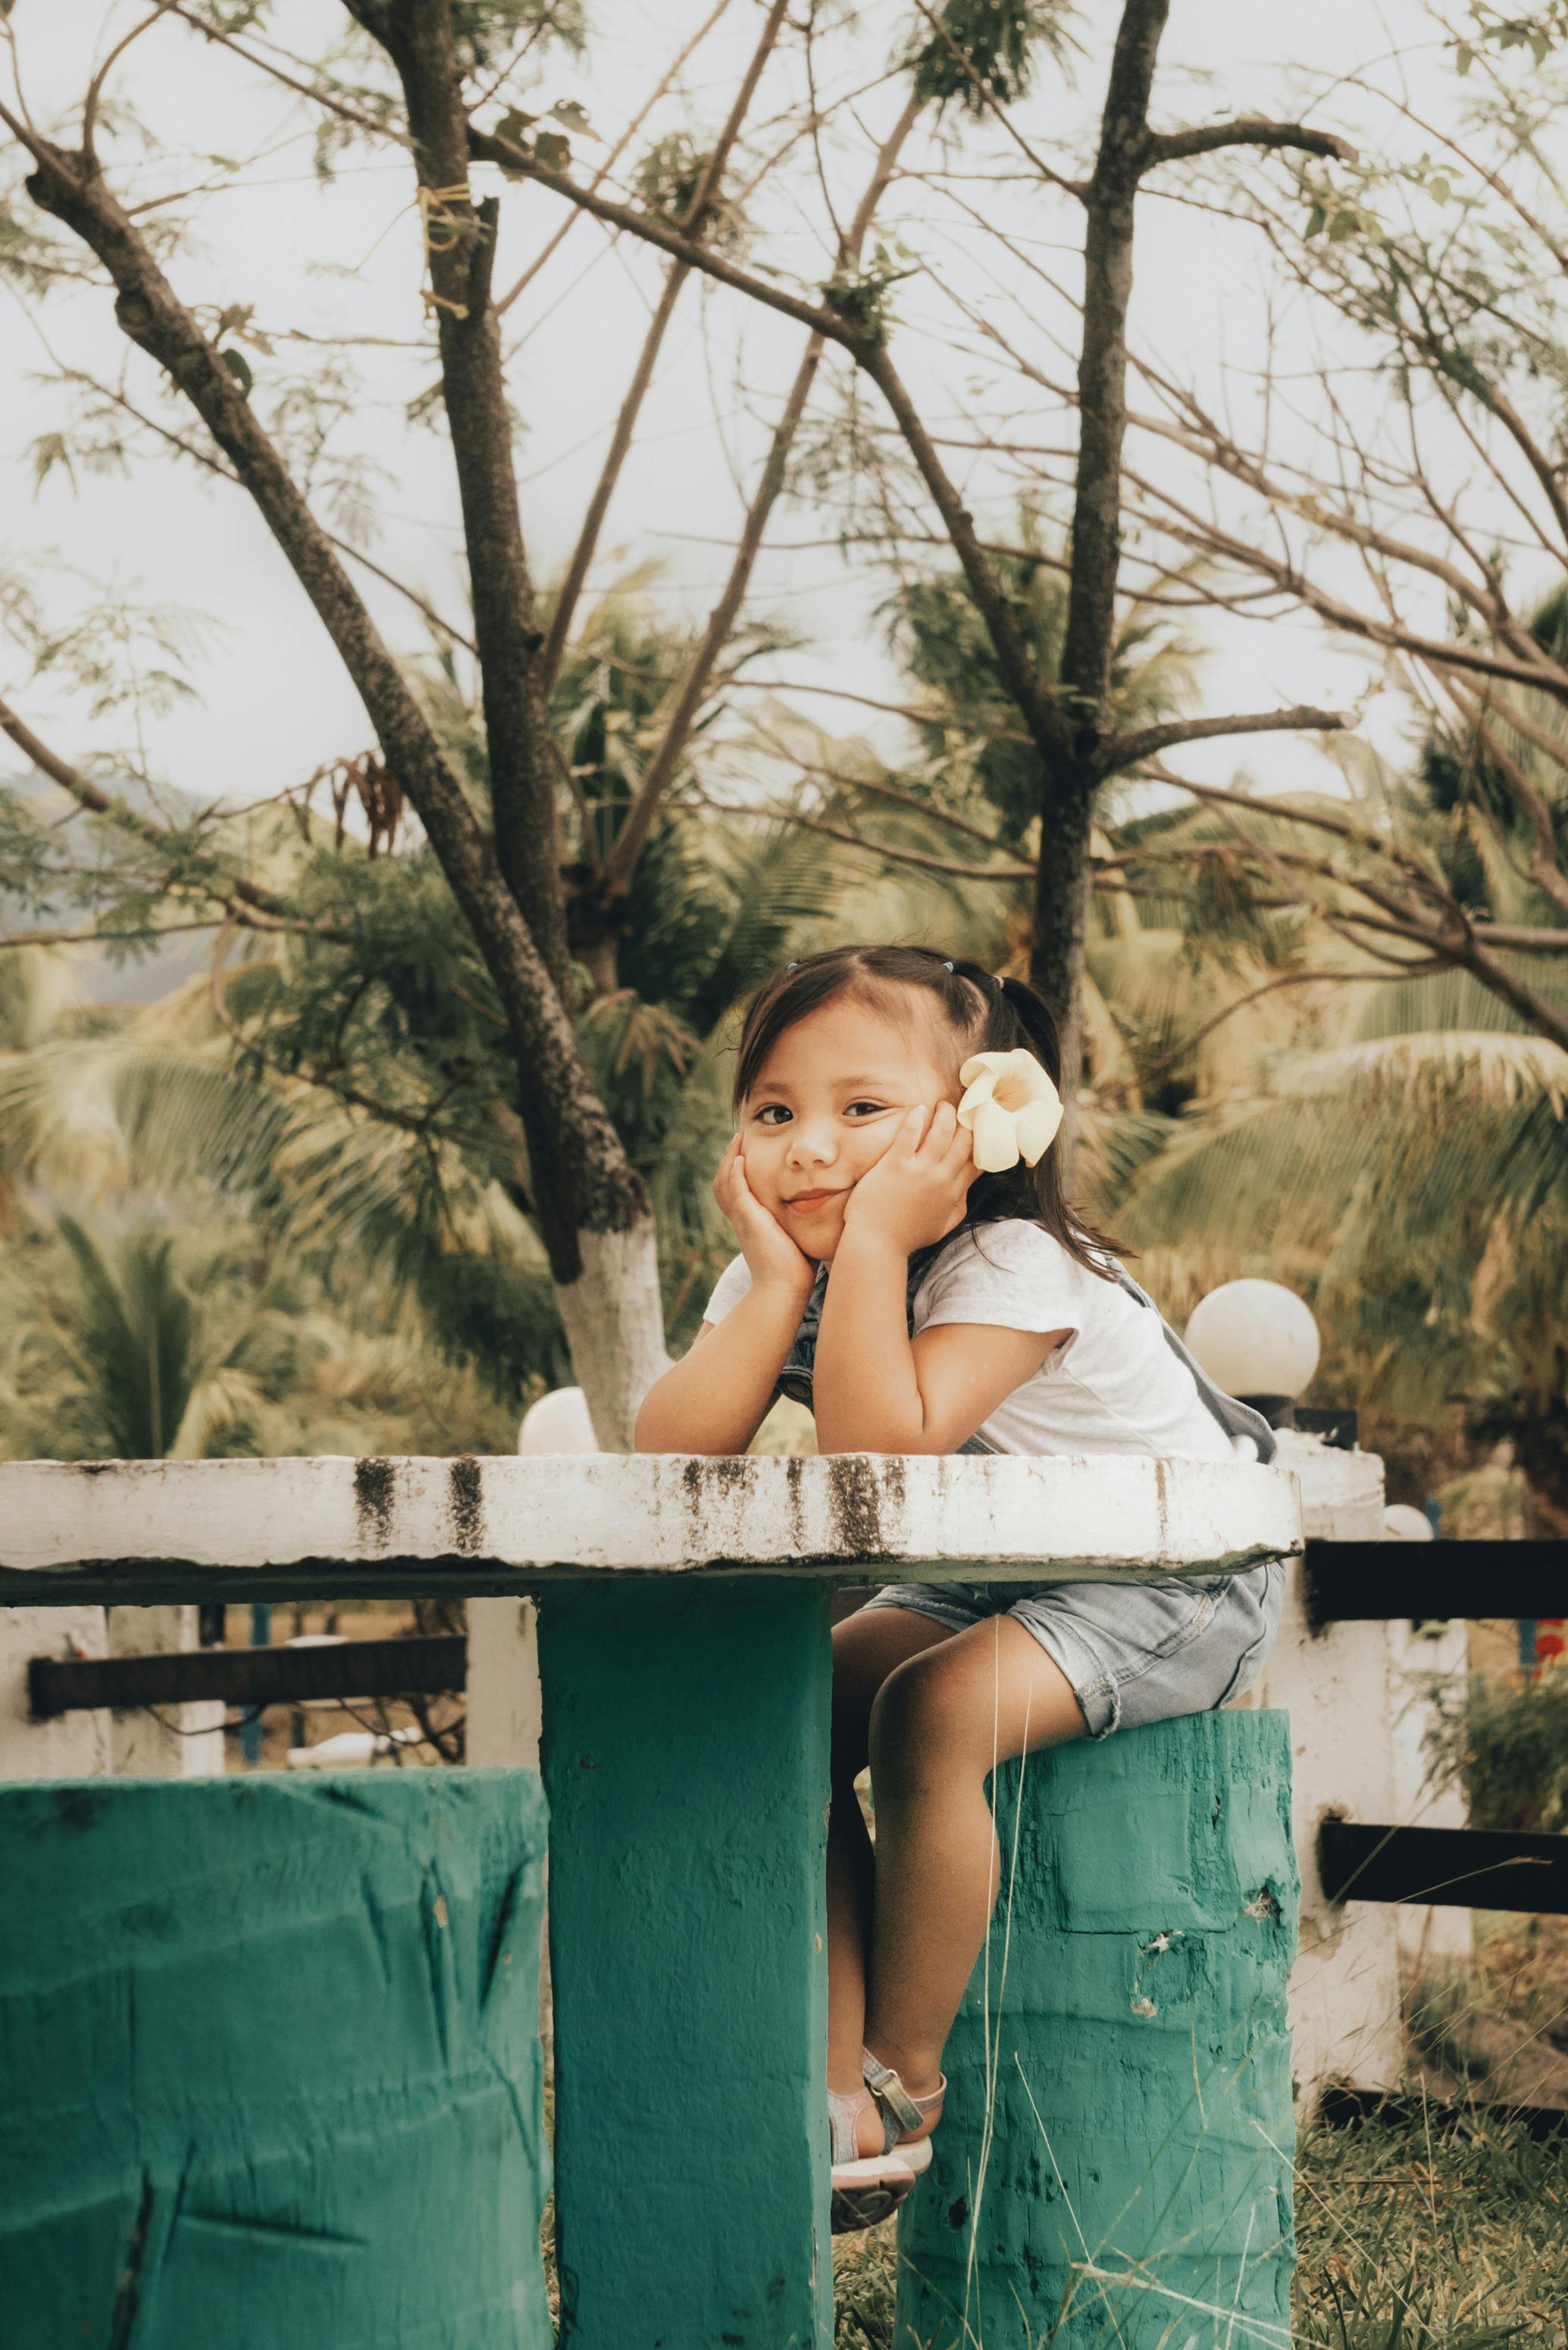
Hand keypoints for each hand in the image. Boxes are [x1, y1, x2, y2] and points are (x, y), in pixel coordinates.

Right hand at [713, 1136, 816, 1300]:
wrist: (784, 1291)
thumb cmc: (797, 1271)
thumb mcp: (798, 1239)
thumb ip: (804, 1224)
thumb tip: (828, 1213)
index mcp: (751, 1224)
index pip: (737, 1192)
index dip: (738, 1172)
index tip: (748, 1152)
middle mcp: (742, 1220)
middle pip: (723, 1184)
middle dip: (729, 1159)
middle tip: (738, 1138)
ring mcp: (743, 1219)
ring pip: (724, 1182)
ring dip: (729, 1159)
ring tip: (738, 1139)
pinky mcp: (748, 1219)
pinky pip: (734, 1189)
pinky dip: (734, 1172)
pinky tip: (741, 1156)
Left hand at [839, 1101, 973, 1257]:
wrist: (877, 1243)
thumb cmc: (907, 1237)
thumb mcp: (942, 1227)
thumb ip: (958, 1207)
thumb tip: (965, 1189)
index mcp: (953, 1193)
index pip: (976, 1161)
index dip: (982, 1142)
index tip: (982, 1129)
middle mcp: (941, 1179)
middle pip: (965, 1141)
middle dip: (967, 1122)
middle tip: (963, 1110)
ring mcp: (920, 1170)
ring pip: (942, 1131)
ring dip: (946, 1113)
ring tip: (943, 1105)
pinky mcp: (896, 1164)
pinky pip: (910, 1132)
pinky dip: (917, 1117)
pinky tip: (919, 1108)